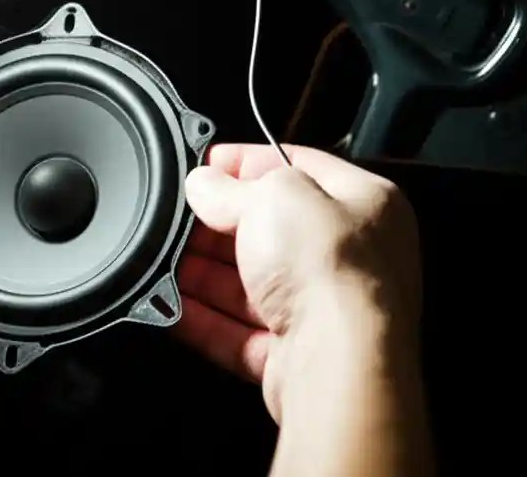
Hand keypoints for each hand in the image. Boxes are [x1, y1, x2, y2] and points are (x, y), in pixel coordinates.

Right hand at [172, 143, 419, 420]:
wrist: (339, 363)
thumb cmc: (333, 271)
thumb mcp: (273, 197)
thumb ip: (232, 187)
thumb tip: (206, 183)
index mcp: (364, 203)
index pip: (299, 168)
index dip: (248, 163)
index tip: (208, 164)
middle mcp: (352, 258)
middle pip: (272, 231)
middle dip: (219, 224)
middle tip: (178, 216)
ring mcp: (325, 311)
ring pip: (252, 286)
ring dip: (205, 274)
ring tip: (163, 260)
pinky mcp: (296, 357)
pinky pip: (239, 335)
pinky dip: (204, 321)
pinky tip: (172, 307)